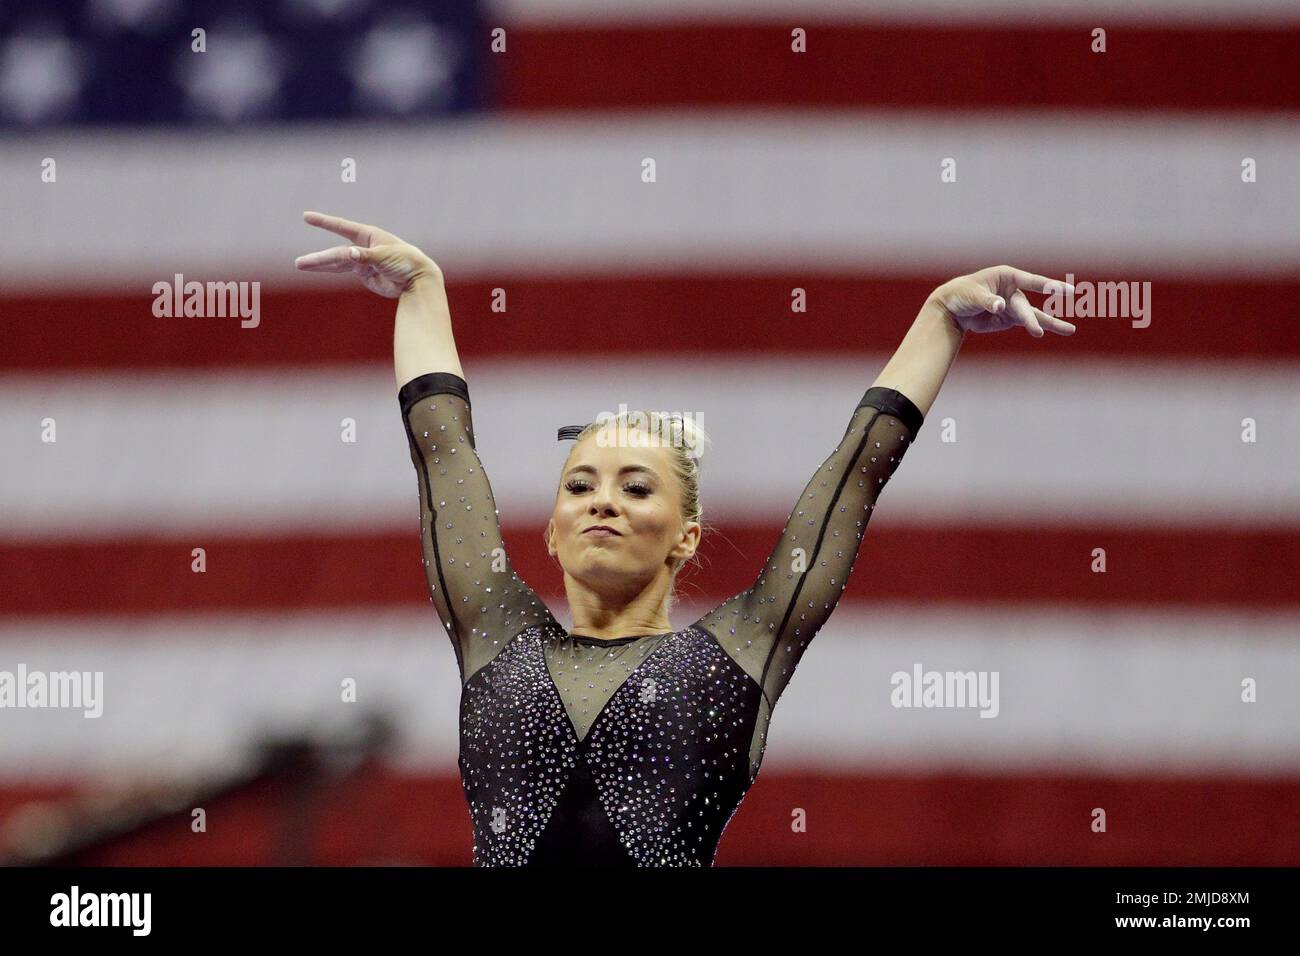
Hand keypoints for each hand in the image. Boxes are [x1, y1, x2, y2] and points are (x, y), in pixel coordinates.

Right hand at [294, 211, 440, 297]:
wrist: (417, 280)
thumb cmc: (406, 262)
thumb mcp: (385, 256)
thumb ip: (365, 256)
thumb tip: (348, 254)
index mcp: (368, 235)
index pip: (341, 226)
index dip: (323, 222)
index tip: (306, 216)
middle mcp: (362, 246)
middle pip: (335, 252)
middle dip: (318, 257)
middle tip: (298, 263)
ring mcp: (362, 260)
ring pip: (336, 262)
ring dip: (319, 264)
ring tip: (300, 265)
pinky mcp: (364, 274)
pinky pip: (343, 270)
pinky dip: (329, 270)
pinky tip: (316, 269)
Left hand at [929, 265, 1076, 336]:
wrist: (951, 308)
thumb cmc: (962, 293)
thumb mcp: (972, 295)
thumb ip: (987, 301)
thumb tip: (1000, 306)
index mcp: (1007, 277)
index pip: (1032, 281)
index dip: (1050, 285)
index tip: (1067, 290)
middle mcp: (1013, 290)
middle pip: (1026, 307)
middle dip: (1031, 319)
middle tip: (1038, 331)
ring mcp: (1013, 306)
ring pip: (1033, 316)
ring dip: (1048, 324)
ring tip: (1070, 331)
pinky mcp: (1009, 319)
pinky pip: (1026, 324)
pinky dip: (1037, 328)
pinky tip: (1048, 331)